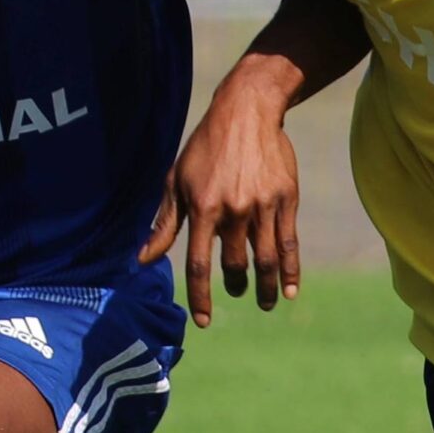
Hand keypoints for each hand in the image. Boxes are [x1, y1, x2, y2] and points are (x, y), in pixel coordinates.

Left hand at [139, 79, 300, 324]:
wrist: (247, 111)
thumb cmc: (205, 147)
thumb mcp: (176, 180)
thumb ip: (164, 223)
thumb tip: (142, 259)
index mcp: (202, 207)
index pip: (198, 264)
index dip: (200, 296)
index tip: (203, 321)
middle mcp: (233, 210)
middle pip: (233, 265)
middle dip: (233, 286)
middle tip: (234, 290)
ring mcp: (262, 206)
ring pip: (264, 261)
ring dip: (264, 289)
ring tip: (265, 302)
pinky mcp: (286, 200)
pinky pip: (288, 244)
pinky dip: (291, 271)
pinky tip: (290, 291)